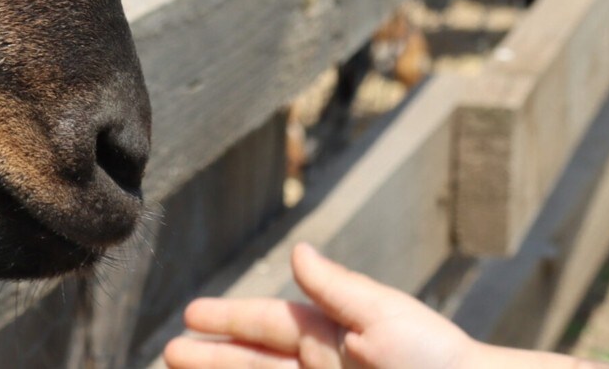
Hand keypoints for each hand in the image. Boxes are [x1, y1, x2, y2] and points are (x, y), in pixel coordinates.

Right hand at [164, 243, 481, 368]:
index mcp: (334, 335)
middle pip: (255, 363)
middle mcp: (324, 366)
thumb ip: (335, 289)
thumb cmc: (438, 360)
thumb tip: (297, 251)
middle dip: (214, 357)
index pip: (269, 323)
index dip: (229, 319)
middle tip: (170, 353)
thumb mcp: (384, 317)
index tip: (190, 315)